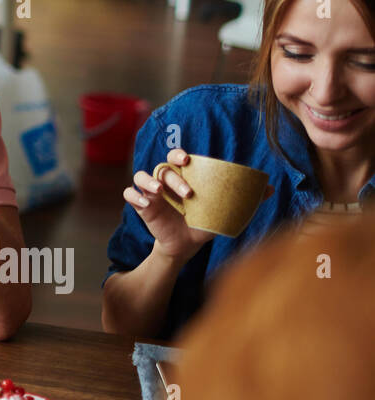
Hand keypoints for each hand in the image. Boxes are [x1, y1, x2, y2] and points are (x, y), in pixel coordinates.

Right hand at [122, 148, 274, 262]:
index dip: (178, 154)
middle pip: (162, 168)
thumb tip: (270, 188)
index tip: (186, 160)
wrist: (186, 246)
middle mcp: (166, 181)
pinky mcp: (141, 206)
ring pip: (142, 176)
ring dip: (148, 181)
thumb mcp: (224, 212)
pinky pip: (130, 194)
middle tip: (188, 194)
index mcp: (184, 177)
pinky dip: (135, 196)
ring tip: (158, 193)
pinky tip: (145, 203)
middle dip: (173, 177)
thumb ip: (245, 200)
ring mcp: (151, 192)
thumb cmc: (203, 223)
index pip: (176, 157)